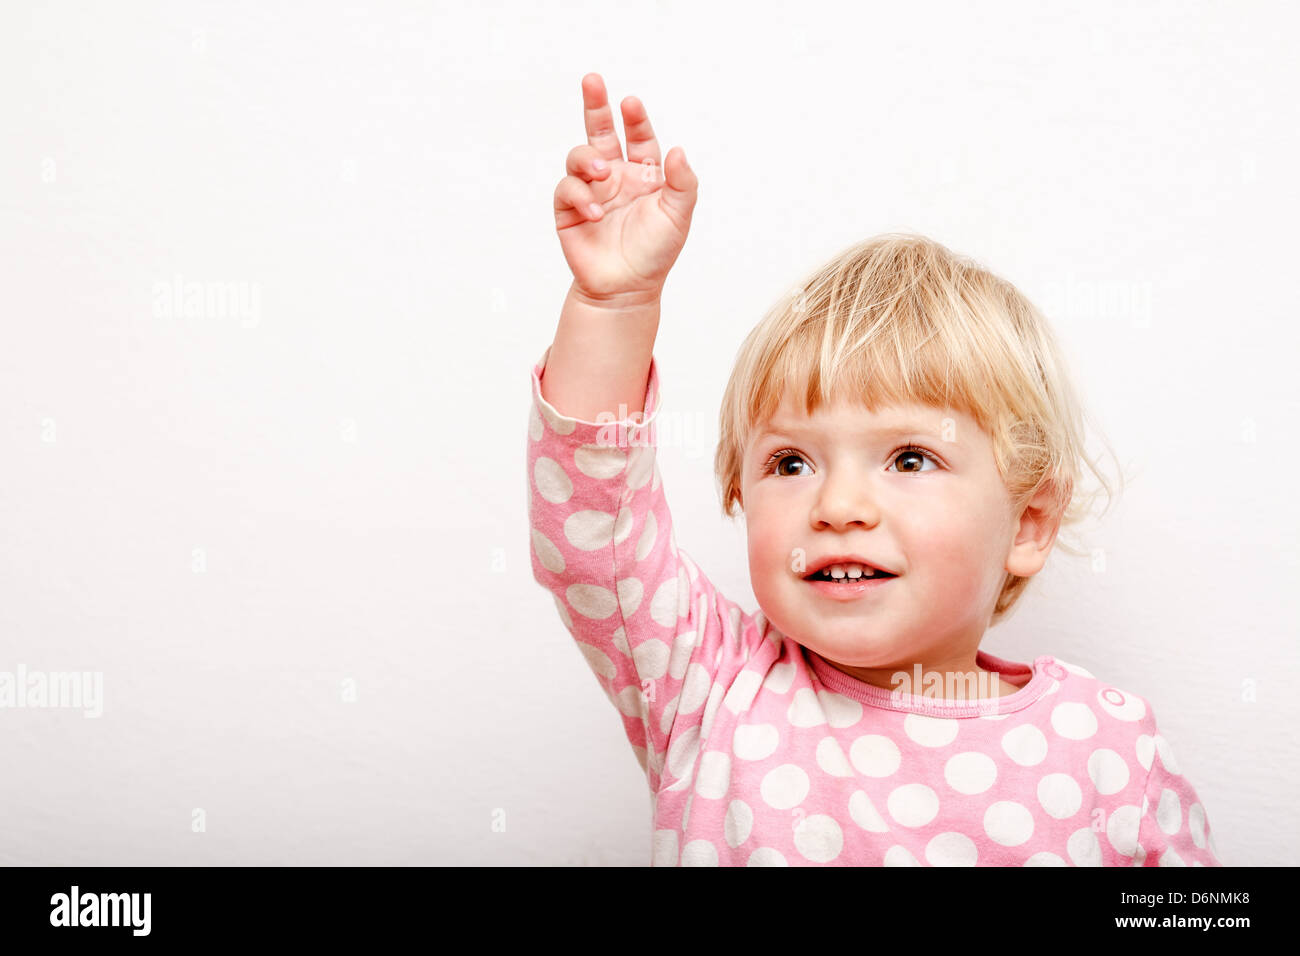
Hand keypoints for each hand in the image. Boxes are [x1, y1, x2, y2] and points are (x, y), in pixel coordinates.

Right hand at [553, 72, 698, 302]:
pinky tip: (597, 212)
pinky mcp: (570, 210)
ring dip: (587, 157)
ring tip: (601, 171)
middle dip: (595, 104)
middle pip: (600, 131)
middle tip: (592, 80)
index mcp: (643, 174)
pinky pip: (567, 188)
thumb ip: (682, 183)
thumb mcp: (678, 216)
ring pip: (580, 156)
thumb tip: (678, 150)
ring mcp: (591, 191)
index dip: (635, 118)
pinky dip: (581, 196)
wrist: (626, 288)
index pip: (638, 136)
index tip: (631, 103)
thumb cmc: (655, 253)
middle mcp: (615, 176)